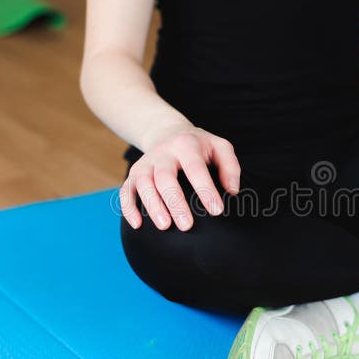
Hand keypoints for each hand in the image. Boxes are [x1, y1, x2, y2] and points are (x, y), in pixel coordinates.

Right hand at [120, 122, 240, 230]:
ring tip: (165, 226)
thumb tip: (232, 191)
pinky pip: (126, 190)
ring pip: (144, 184)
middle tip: (187, 225)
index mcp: (186, 145)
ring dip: (153, 206)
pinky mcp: (133, 174)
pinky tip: (137, 225)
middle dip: (175, 202)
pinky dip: (128, 207)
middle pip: (165, 177)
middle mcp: (163, 153)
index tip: (216, 210)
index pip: (195, 168)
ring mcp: (145, 163)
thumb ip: (230, 166)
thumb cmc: (198, 146)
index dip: (205, 189)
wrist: (167, 132)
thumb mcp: (219, 146)